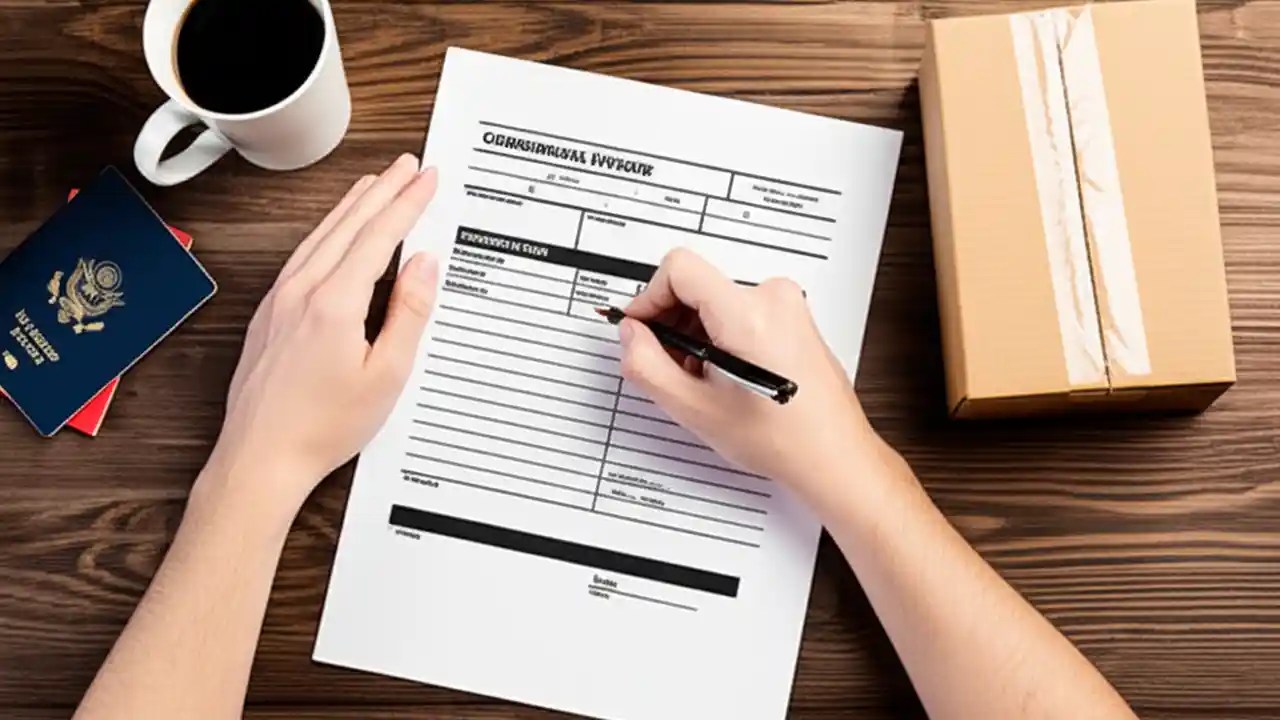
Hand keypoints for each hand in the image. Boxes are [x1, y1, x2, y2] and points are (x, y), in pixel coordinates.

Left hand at [198, 154, 439, 515]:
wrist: (260, 457)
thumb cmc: (323, 427)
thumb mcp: (386, 375)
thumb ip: (408, 313)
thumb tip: (423, 265)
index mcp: (335, 303)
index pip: (379, 236)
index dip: (407, 203)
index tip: (427, 178)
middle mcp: (302, 291)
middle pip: (348, 225)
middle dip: (383, 190)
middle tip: (407, 165)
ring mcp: (280, 300)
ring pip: (321, 235)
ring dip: (352, 205)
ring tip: (374, 184)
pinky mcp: (269, 314)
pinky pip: (302, 254)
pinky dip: (326, 230)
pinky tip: (332, 232)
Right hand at [618, 248, 874, 490]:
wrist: (832, 455)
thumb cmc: (783, 439)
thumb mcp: (696, 409)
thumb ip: (648, 366)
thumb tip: (631, 336)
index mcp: (748, 315)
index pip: (679, 269)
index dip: (649, 298)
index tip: (641, 327)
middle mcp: (773, 299)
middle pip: (697, 284)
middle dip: (672, 322)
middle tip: (669, 365)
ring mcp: (788, 306)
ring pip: (716, 300)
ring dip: (696, 332)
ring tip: (701, 378)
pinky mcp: (793, 317)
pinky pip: (740, 310)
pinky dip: (720, 335)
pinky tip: (723, 375)